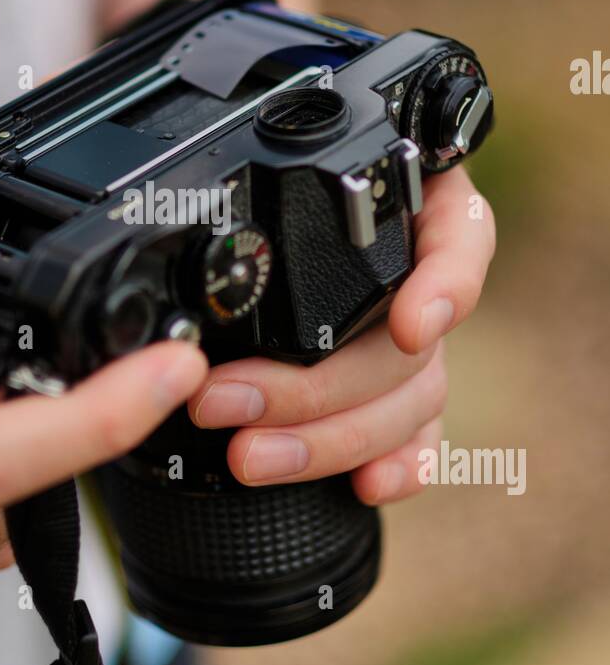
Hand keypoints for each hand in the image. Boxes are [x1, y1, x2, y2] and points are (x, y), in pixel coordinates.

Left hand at [188, 166, 494, 504]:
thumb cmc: (276, 190)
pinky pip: (424, 438)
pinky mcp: (408, 396)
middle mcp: (424, 275)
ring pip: (408, 402)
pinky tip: (368, 486)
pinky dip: (400, 467)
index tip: (410, 327)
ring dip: (333, 439)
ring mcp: (423, 341)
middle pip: (405, 349)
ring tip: (253, 457)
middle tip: (230, 402)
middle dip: (314, 388)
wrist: (276, 225)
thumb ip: (278, 191)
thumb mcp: (279, 178)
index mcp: (410, 203)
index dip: (444, 287)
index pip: (458, 237)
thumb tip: (207, 215)